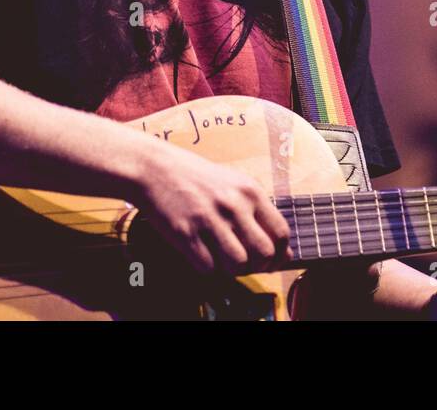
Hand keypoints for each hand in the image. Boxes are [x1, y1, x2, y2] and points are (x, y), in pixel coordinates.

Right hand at [137, 146, 291, 276]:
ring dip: (232, 269)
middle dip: (259, 266)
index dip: (281, 254)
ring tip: (222, 259)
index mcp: (250, 191)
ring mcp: (209, 219)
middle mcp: (233, 205)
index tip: (272, 262)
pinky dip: (208, 269)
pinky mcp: (185, 233)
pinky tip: (202, 255)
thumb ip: (257, 213)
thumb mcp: (234, 184)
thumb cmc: (196, 178)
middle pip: (264, 253)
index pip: (281, 233)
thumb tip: (281, 250)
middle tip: (246, 264)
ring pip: (238, 264)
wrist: (155, 168)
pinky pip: (208, 267)